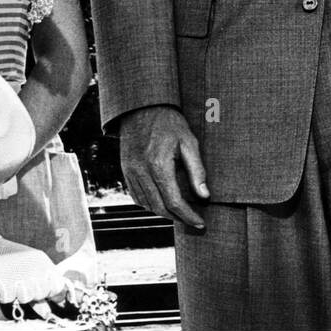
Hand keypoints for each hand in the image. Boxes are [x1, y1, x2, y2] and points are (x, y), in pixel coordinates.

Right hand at [119, 105, 208, 228]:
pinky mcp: (125, 171)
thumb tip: (205, 195)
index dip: (189, 216)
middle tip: (193, 221)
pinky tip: (161, 202)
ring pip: (147, 205)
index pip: (174, 202)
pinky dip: (149, 204)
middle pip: (159, 208)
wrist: (141, 107)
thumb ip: (197, 170)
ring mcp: (130, 172)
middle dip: (178, 218)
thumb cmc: (169, 123)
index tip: (201, 223)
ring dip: (163, 213)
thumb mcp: (188, 141)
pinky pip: (136, 196)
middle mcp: (141, 171)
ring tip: (180, 213)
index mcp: (159, 164)